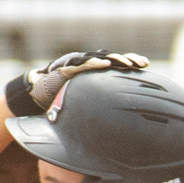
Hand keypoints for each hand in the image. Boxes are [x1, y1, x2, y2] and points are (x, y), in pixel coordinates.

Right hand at [27, 50, 149, 109]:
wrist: (37, 94)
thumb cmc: (62, 98)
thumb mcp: (85, 103)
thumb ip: (99, 106)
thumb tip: (119, 123)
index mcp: (95, 72)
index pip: (116, 65)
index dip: (131, 63)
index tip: (146, 65)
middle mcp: (88, 64)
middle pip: (112, 58)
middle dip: (127, 60)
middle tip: (142, 63)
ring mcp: (77, 64)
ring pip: (99, 58)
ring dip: (114, 60)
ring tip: (126, 64)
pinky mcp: (65, 69)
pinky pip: (81, 65)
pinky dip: (93, 64)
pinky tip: (104, 65)